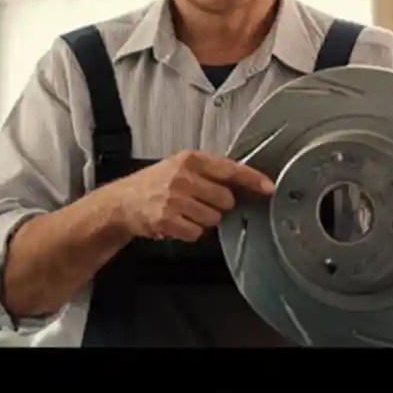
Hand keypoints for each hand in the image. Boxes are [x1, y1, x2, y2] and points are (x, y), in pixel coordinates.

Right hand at [111, 149, 275, 242]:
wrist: (122, 201)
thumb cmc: (156, 183)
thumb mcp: (181, 166)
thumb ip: (210, 171)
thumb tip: (246, 182)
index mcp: (190, 159)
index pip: (230, 169)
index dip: (253, 179)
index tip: (269, 188)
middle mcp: (184, 176)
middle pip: (226, 199)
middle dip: (217, 205)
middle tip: (198, 202)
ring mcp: (175, 198)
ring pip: (213, 218)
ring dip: (203, 220)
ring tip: (184, 212)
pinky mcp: (167, 220)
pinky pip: (197, 233)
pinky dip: (190, 232)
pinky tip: (176, 223)